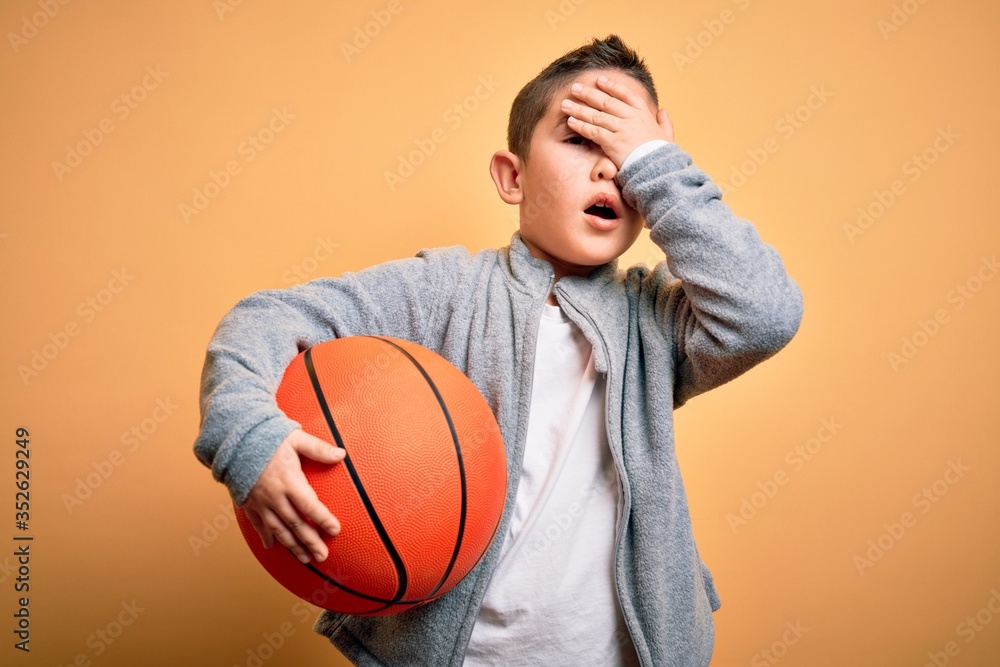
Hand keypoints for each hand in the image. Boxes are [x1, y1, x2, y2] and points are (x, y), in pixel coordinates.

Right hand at [241, 428, 345, 562]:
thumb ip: (319, 449)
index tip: (335, 530)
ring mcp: (261, 502)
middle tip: (323, 556)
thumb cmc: (268, 437)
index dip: (323, 519)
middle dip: (310, 542)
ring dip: (292, 546)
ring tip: (305, 559)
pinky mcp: (249, 503)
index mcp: (289, 481)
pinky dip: (265, 536)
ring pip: (279, 529)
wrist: (234, 440)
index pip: (310, 505)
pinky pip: (258, 524)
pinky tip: (271, 547)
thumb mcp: (296, 438)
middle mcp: (275, 496)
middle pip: (296, 524)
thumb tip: (342, 454)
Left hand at [560, 74, 673, 168]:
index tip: (599, 80)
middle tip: (574, 88)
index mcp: (643, 113)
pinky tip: (571, 121)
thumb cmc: (662, 154)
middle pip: (606, 101)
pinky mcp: (612, 142)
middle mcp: (630, 117)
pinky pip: (593, 131)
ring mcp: (621, 129)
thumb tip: (663, 110)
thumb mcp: (667, 135)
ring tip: (565, 104)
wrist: (659, 168)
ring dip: (579, 109)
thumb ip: (665, 122)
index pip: (625, 94)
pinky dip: (581, 125)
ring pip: (596, 115)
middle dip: (588, 94)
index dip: (611, 86)